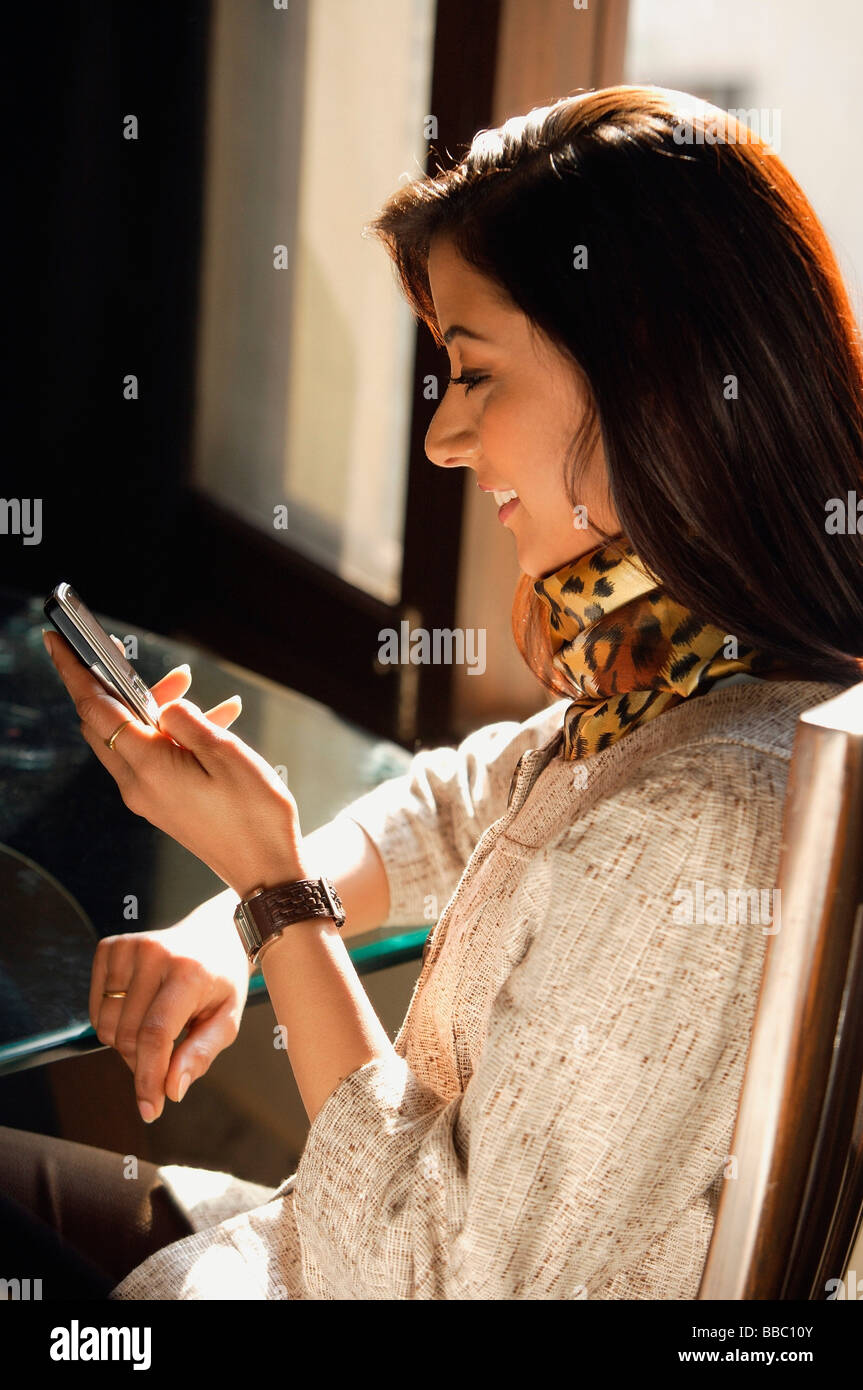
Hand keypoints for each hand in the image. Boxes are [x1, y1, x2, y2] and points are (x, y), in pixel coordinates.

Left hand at [43, 628, 306, 897]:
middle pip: (105, 722)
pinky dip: (173, 733)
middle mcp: (137, 784)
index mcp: (148, 768)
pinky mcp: (163, 802)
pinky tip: (218, 720)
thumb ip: (188, 722)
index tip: (57, 640)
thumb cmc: (254, 815)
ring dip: (154, 708)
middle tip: (143, 663)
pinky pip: (154, 756)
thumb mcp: (228, 755)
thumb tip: (162, 705)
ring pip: (131, 737)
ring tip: (196, 689)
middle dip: (120, 685)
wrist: (266, 871)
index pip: (95, 710)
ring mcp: (148, 796)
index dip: (74, 671)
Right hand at [91, 909, 252, 1122]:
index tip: (150, 1109)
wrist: (214, 935)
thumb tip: (172, 1090)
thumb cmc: (222, 982)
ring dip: (126, 1044)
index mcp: (188, 972)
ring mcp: (129, 947)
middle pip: (127, 1036)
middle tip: (166, 1056)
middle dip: (143, 1063)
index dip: (148, 1077)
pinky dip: (112, 1022)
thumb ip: (201, 1054)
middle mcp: (155, 954)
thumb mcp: (228, 1019)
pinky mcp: (110, 947)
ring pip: (106, 1026)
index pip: (156, 1034)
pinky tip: (139, 1011)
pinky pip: (95, 1008)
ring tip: (155, 1030)